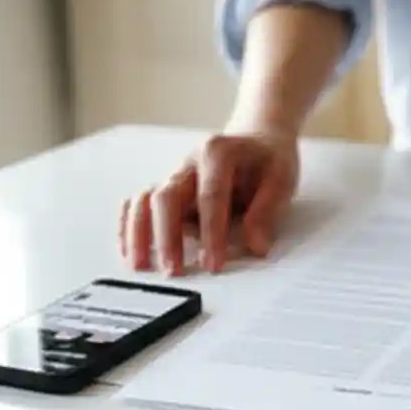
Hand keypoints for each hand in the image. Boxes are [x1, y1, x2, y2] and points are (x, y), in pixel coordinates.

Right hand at [120, 129, 297, 274]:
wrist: (257, 139)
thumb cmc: (267, 160)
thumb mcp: (281, 178)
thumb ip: (266, 210)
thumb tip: (255, 244)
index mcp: (218, 153)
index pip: (210, 196)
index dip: (211, 233)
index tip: (214, 263)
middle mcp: (190, 162)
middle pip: (167, 197)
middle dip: (167, 236)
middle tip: (174, 270)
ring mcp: (175, 176)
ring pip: (144, 201)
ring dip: (139, 234)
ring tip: (141, 265)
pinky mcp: (167, 189)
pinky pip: (138, 204)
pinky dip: (130, 226)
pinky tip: (130, 251)